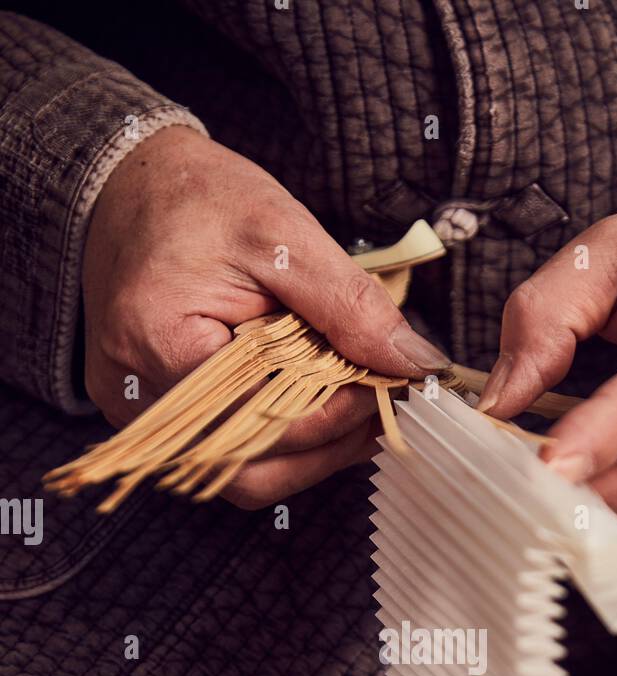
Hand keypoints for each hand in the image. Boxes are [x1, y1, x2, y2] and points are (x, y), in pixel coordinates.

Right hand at [82, 126, 446, 506]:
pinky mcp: (152, 418)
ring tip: (357, 410)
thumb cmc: (199, 201)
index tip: (386, 386)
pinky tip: (319, 410)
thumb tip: (414, 363)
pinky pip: (225, 455)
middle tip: (380, 409)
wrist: (131, 188)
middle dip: (326, 449)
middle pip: (247, 472)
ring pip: (240, 476)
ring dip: (309, 454)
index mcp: (158, 339)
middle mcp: (135, 393)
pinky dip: (280, 443)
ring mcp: (138, 414)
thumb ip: (350, 305)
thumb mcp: (284, 235)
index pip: (259, 420)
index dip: (334, 417)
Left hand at [478, 193, 616, 535]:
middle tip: (502, 491)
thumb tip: (500, 400)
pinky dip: (608, 512)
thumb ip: (548, 313)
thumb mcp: (613, 248)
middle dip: (577, 496)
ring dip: (585, 513)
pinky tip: (566, 492)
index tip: (547, 469)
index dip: (603, 438)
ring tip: (522, 492)